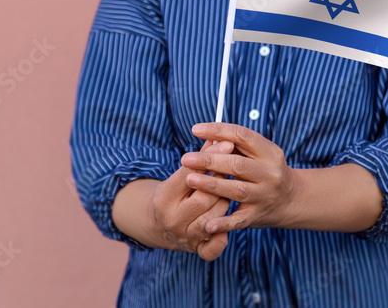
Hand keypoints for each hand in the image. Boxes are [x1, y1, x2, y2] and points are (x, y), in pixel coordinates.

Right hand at [149, 140, 234, 260]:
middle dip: (220, 182)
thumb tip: (218, 137)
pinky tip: (227, 222)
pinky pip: (213, 247)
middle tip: (229, 172)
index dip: (211, 157)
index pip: (190, 173)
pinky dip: (222, 236)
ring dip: (225, 204)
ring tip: (227, 193)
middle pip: (204, 198)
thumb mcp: (180, 174)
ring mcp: (185, 237)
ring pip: (214, 219)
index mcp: (164, 196)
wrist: (158, 225)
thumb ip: (200, 157)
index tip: (229, 143)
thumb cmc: (176, 192)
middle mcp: (172, 219)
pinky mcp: (196, 250)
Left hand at [182, 123, 295, 235]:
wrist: (290, 200)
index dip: (218, 131)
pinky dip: (223, 223)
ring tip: (190, 179)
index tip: (195, 130)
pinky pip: (238, 220)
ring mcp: (265, 196)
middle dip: (210, 160)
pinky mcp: (257, 215)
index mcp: (270, 152)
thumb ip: (235, 146)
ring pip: (237, 190)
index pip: (243, 136)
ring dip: (212, 184)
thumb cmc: (265, 171)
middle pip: (238, 164)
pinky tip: (207, 224)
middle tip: (186, 158)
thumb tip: (207, 137)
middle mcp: (270, 174)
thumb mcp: (259, 154)